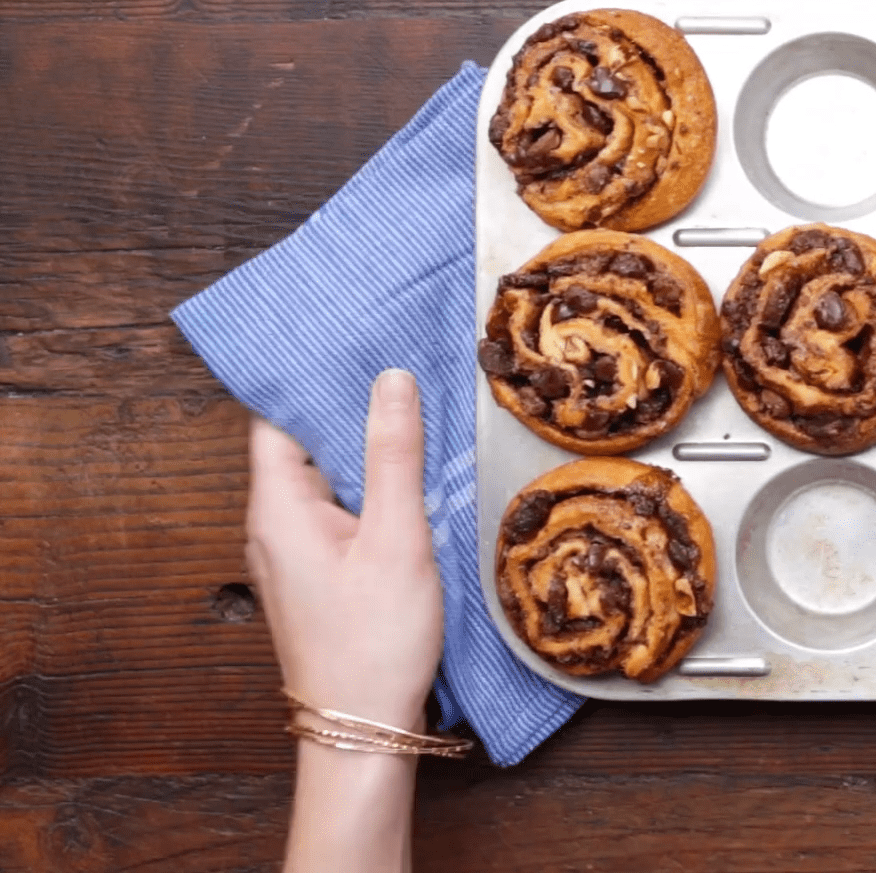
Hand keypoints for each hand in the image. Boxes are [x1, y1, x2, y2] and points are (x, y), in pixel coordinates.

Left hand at [247, 368, 443, 729]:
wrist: (363, 730)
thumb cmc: (375, 640)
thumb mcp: (398, 538)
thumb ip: (394, 455)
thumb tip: (390, 379)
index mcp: (277, 508)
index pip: (277, 418)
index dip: (312, 377)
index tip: (355, 339)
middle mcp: (271, 526)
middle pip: (301, 445)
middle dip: (346, 407)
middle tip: (399, 364)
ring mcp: (290, 555)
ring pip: (323, 481)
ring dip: (361, 450)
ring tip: (411, 412)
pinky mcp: (315, 577)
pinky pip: (336, 512)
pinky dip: (366, 489)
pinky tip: (406, 483)